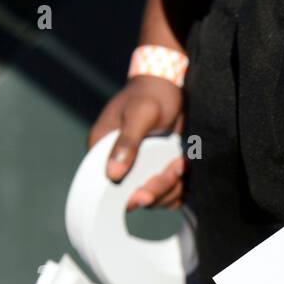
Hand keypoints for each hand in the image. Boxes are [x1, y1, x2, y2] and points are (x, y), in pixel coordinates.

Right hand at [88, 76, 185, 210]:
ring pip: (152, 197)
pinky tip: (182, 168)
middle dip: (156, 189)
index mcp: (101, 150)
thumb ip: (128, 142)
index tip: (144, 197)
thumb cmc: (151, 94)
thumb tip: (112, 174)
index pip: (106, 188)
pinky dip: (176, 188)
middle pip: (132, 196)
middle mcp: (116, 163)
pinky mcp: (153, 169)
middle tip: (177, 168)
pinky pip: (164, 193)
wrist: (168, 85)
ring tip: (181, 163)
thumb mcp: (140, 114)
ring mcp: (136, 168)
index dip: (125, 197)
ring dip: (170, 187)